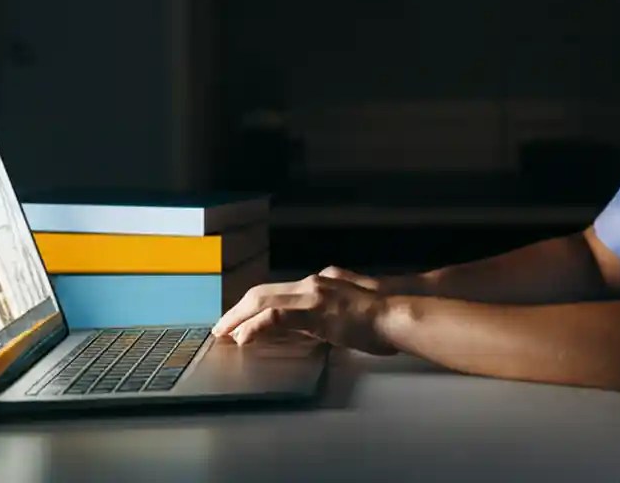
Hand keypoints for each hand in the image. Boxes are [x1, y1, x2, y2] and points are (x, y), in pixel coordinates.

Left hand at [212, 266, 397, 354]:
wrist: (398, 313)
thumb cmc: (381, 317)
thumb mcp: (347, 309)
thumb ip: (325, 313)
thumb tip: (309, 325)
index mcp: (320, 280)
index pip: (278, 292)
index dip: (254, 306)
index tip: (238, 321)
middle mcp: (312, 281)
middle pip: (263, 292)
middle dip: (238, 310)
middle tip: (221, 327)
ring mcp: (313, 293)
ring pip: (263, 301)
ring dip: (239, 318)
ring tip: (224, 333)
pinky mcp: (315, 309)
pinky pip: (276, 317)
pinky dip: (256, 327)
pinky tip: (244, 338)